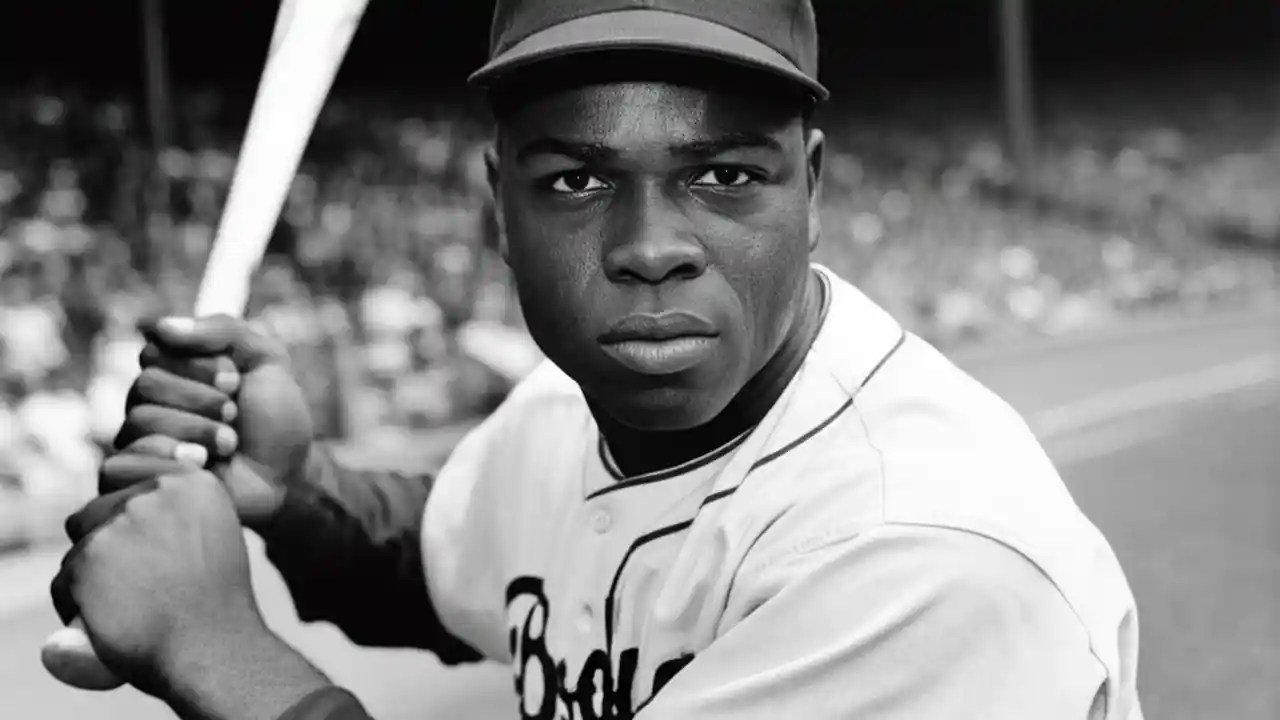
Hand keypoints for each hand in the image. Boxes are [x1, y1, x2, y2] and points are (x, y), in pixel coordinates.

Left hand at [50, 469, 265, 698]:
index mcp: (193, 483)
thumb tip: (153, 489)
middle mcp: (156, 492)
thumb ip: (178, 511)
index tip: (151, 551)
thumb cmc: (217, 605)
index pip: (130, 480)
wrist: (212, 648)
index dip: (130, 517)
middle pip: (99, 511)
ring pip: (80, 546)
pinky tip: (109, 623)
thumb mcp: (216, 536)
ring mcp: (120, 522)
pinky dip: (77, 608)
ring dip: (92, 576)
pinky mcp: (88, 557)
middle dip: (109, 546)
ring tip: (129, 606)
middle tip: (143, 584)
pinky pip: (64, 582)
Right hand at [115, 314, 314, 527]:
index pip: (155, 350)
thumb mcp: (266, 360)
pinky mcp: (139, 478)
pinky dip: (174, 459)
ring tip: (229, 444)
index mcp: (172, 370)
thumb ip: (223, 330)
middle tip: (234, 414)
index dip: (199, 365)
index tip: (236, 381)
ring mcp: (141, 441)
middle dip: (202, 399)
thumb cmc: (275, 419)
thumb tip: (162, 326)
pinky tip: (203, 467)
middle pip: (146, 384)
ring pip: (140, 421)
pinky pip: (126, 461)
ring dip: (197, 430)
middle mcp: (149, 403)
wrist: (286, 477)